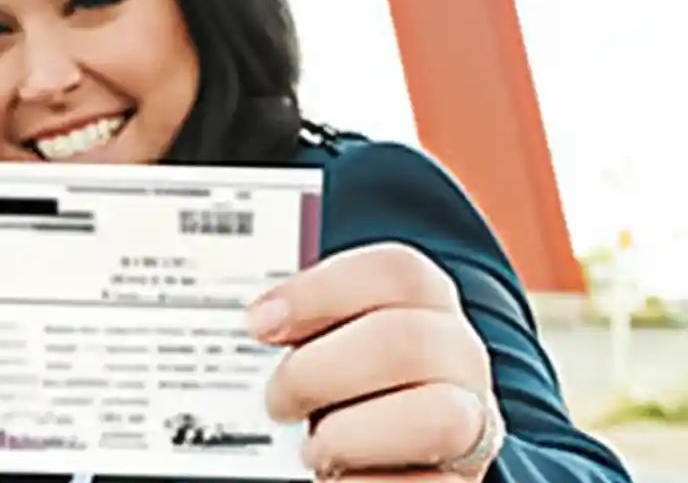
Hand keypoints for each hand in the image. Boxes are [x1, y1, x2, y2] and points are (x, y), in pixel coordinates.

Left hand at [247, 243, 499, 480]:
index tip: (260, 324)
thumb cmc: (346, 380)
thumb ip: (302, 322)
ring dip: (351, 436)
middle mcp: (458, 354)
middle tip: (276, 401)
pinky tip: (335, 479)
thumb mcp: (328, 335)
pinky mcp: (461, 480)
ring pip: (438, 417)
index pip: (395, 272)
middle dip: (319, 373)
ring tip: (312, 449)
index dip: (320, 292)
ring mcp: (472, 420)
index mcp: (425, 300)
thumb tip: (259, 324)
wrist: (389, 450)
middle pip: (406, 341)